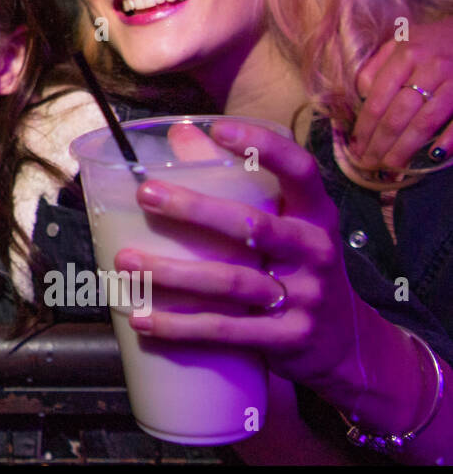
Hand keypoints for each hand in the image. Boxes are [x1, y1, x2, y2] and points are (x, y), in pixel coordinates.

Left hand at [115, 120, 359, 387]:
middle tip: (144, 194)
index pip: (300, 170)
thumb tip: (181, 132)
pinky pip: (226, 330)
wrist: (347, 345)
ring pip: (232, 281)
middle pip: (252, 226)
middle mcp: (315, 251)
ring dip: (174, 273)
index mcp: (315, 214)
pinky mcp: (287, 338)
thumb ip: (237, 181)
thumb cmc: (298, 267)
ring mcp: (305, 297)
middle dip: (194, 209)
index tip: (219, 128)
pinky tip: (142, 318)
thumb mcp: (285, 223)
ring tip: (126, 262)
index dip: (264, 146)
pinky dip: (180, 326)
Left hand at [351, 17, 452, 170]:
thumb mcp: (400, 43)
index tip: (355, 147)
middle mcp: (430, 68)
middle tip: (369, 164)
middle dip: (380, 144)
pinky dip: (449, 141)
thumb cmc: (433, 42)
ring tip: (392, 168)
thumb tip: (362, 95)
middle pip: (398, 115)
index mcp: (406, 55)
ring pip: (425, 123)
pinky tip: (434, 157)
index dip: (365, 128)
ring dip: (405, 149)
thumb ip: (376, 67)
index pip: (378, 100)